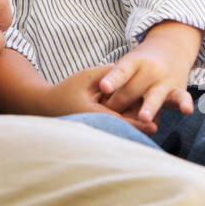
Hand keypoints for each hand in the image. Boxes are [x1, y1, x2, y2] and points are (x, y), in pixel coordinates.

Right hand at [37, 65, 159, 135]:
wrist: (46, 105)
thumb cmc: (67, 89)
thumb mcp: (87, 76)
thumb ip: (109, 73)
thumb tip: (129, 73)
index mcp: (93, 114)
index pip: (120, 121)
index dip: (138, 124)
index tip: (154, 126)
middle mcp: (94, 125)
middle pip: (122, 131)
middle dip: (138, 131)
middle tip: (158, 130)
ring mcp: (94, 130)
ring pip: (117, 132)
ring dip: (132, 131)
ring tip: (152, 128)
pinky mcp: (95, 130)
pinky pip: (112, 131)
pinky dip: (123, 129)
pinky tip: (136, 126)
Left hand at [97, 34, 196, 122]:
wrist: (172, 48)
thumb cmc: (140, 63)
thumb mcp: (126, 65)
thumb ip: (115, 83)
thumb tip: (98, 109)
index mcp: (133, 63)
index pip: (121, 72)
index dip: (112, 80)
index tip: (103, 87)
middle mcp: (150, 70)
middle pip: (133, 90)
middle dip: (120, 105)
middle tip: (110, 116)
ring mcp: (164, 80)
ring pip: (155, 96)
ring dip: (148, 107)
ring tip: (143, 117)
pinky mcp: (177, 89)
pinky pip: (181, 98)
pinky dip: (185, 103)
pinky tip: (187, 110)